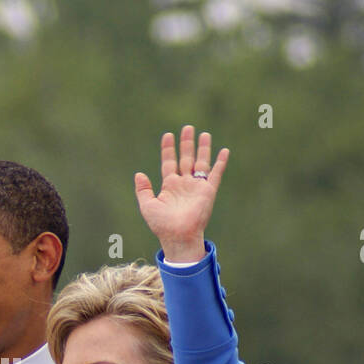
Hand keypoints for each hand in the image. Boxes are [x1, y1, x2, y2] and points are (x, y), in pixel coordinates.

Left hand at [133, 126, 227, 261]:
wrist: (178, 236)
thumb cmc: (162, 224)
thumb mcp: (147, 206)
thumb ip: (143, 190)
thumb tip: (139, 174)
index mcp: (170, 186)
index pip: (169, 162)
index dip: (168, 149)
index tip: (168, 135)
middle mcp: (184, 184)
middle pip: (186, 158)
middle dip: (186, 143)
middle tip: (188, 128)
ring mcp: (197, 187)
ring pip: (201, 163)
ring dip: (202, 149)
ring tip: (204, 134)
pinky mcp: (208, 191)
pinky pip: (216, 174)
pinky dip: (220, 163)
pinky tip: (224, 151)